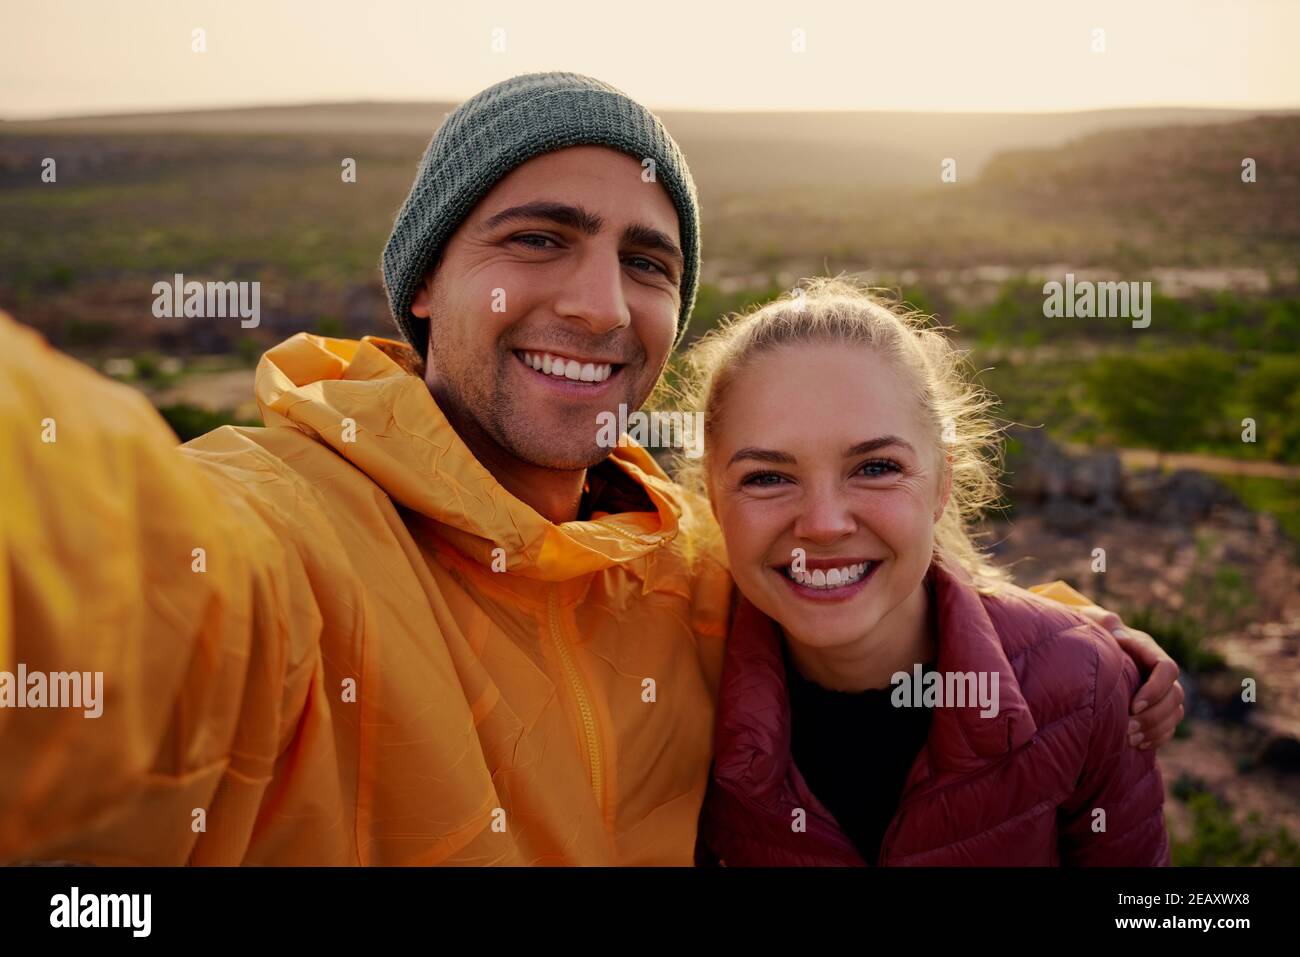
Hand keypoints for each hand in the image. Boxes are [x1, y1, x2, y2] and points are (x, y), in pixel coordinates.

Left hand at [1074, 604, 1184, 749]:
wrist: (1088, 650)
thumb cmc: (1090, 635)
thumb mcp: (1094, 625)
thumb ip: (1104, 623)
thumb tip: (1113, 625)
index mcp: (1147, 649)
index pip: (1167, 670)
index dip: (1156, 689)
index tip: (1133, 704)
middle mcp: (1159, 671)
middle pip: (1175, 696)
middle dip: (1153, 716)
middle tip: (1127, 728)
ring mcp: (1161, 691)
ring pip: (1175, 713)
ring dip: (1155, 729)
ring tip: (1129, 738)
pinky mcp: (1156, 709)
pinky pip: (1169, 727)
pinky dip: (1157, 738)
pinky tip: (1137, 745)